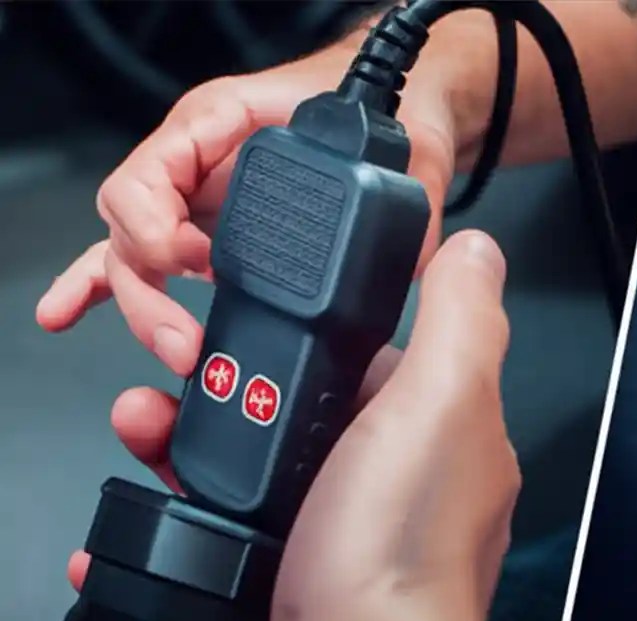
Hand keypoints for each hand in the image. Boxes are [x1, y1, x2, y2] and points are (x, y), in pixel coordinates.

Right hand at [35, 36, 456, 378]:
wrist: (401, 111)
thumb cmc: (389, 111)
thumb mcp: (408, 151)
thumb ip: (412, 204)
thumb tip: (422, 267)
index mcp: (227, 124)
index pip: (151, 173)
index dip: (158, 226)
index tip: (193, 265)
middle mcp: (203, 162)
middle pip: (133, 228)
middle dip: (150, 293)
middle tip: (185, 341)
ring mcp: (202, 198)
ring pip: (134, 252)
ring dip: (136, 305)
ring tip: (168, 350)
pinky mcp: (211, 230)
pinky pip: (143, 257)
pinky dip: (100, 285)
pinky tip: (69, 314)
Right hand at [68, 231, 526, 620]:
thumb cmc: (398, 561)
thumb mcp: (439, 402)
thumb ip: (462, 320)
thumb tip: (476, 252)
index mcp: (442, 436)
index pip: (380, 359)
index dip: (317, 337)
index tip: (256, 322)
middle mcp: (398, 488)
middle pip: (305, 412)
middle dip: (230, 391)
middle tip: (173, 385)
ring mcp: (343, 540)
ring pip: (257, 470)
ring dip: (190, 444)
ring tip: (147, 428)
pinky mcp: (290, 586)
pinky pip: (227, 533)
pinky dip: (182, 516)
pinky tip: (153, 508)